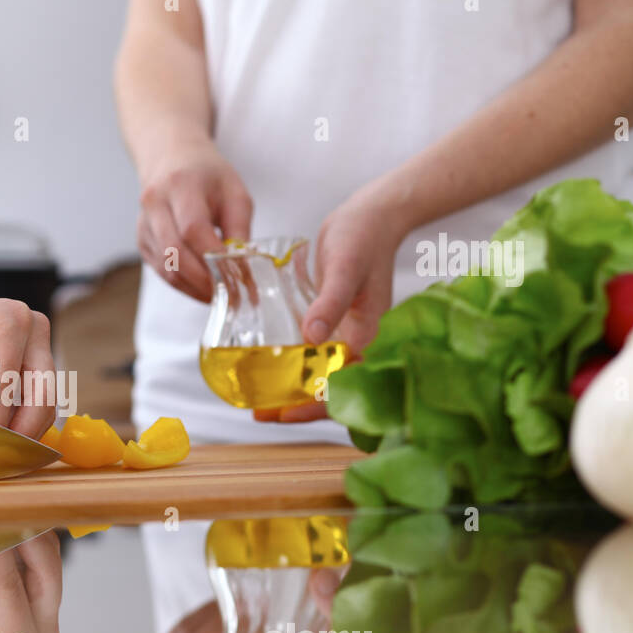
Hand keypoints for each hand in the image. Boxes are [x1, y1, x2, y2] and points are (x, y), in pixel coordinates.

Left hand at [0, 288, 56, 437]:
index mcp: (7, 319)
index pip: (7, 384)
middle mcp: (32, 327)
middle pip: (41, 395)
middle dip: (19, 434)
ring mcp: (38, 344)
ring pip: (44, 403)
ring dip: (24, 433)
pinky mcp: (35, 362)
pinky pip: (37, 401)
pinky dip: (21, 425)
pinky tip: (0, 444)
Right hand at [136, 135, 252, 302]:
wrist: (171, 158)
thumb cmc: (207, 175)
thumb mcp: (235, 192)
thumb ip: (240, 229)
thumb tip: (244, 270)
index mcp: (181, 185)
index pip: (193, 230)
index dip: (215, 259)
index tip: (238, 278)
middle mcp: (155, 204)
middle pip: (174, 254)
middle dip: (203, 281)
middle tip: (229, 295)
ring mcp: (144, 224)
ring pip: (165, 268)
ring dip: (192, 288)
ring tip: (218, 295)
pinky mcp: (142, 241)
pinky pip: (161, 270)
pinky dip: (183, 283)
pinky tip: (202, 286)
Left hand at [256, 185, 409, 423]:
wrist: (370, 217)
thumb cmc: (362, 239)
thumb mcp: (345, 268)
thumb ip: (331, 303)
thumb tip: (314, 337)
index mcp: (368, 337)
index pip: (345, 386)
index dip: (315, 406)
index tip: (284, 414)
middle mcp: (358, 343)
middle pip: (332, 389)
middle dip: (299, 407)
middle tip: (262, 415)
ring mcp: (345, 336)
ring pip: (322, 376)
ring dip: (295, 392)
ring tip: (261, 404)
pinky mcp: (333, 326)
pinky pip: (315, 357)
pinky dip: (296, 369)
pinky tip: (272, 373)